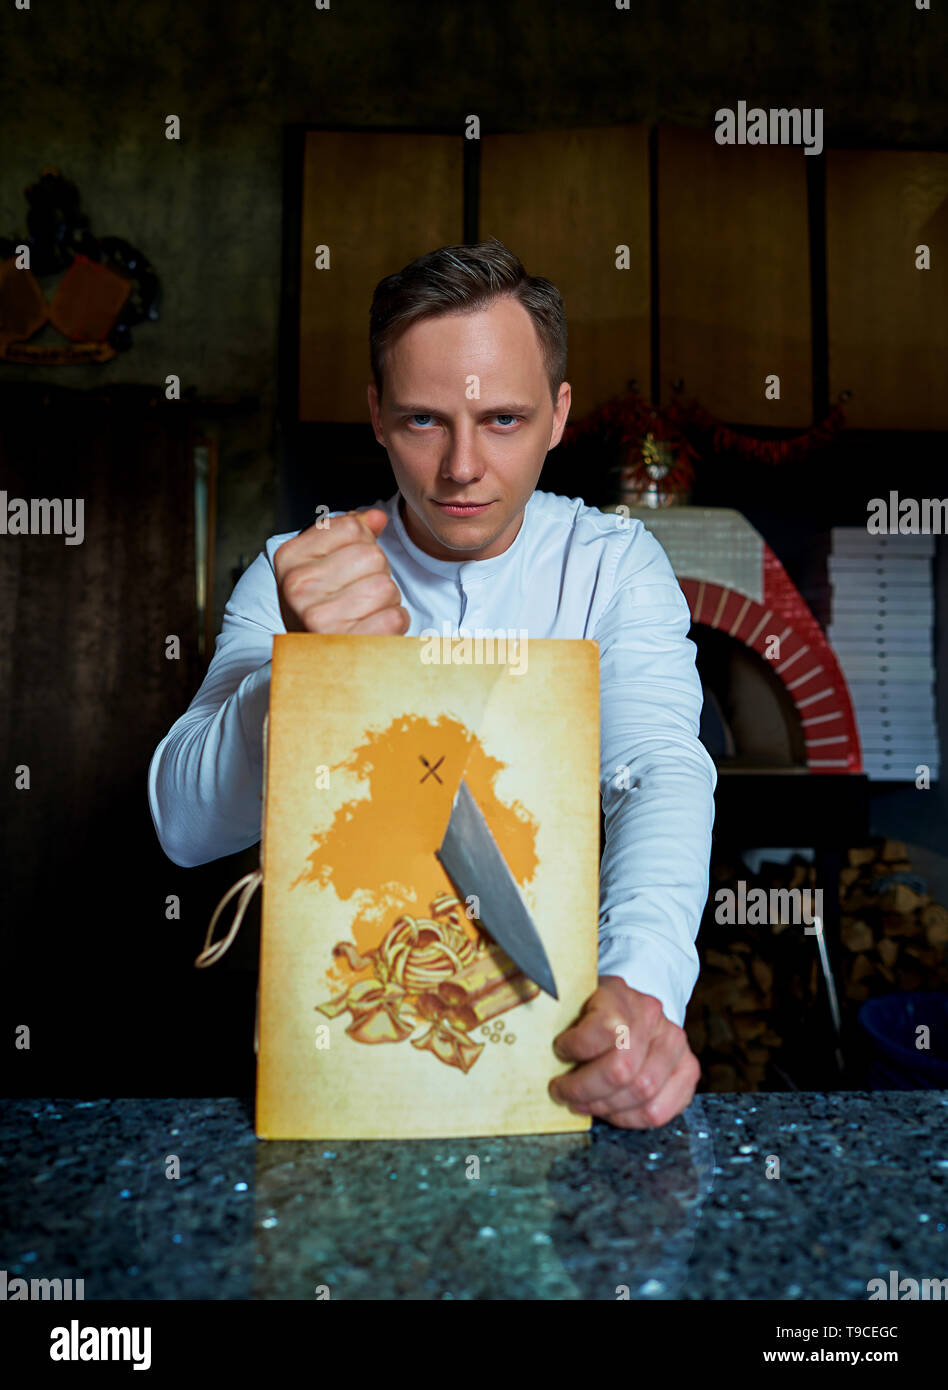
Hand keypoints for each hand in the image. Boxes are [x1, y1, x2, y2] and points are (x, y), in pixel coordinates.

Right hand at [274, 508, 410, 635]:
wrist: (313, 662)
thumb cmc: (323, 609)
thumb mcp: (322, 566)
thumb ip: (349, 534)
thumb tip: (377, 517)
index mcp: (289, 559)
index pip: (352, 527)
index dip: (362, 545)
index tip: (345, 569)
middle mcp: (298, 588)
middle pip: (373, 555)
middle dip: (376, 574)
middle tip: (357, 597)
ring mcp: (319, 619)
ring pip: (386, 587)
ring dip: (386, 601)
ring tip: (363, 615)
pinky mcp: (347, 645)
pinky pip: (395, 617)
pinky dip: (393, 624)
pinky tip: (371, 630)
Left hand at [549, 975, 699, 1128]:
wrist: (633, 1003)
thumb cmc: (594, 1008)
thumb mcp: (575, 1000)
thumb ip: (561, 1021)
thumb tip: (535, 1054)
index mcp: (621, 995)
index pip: (604, 1029)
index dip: (576, 1047)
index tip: (559, 1051)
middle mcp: (653, 1018)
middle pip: (622, 1071)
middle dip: (585, 1090)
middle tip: (562, 1092)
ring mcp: (674, 1044)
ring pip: (642, 1094)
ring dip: (604, 1107)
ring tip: (582, 1103)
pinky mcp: (688, 1070)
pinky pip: (660, 1110)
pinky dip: (629, 1119)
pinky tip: (610, 1110)